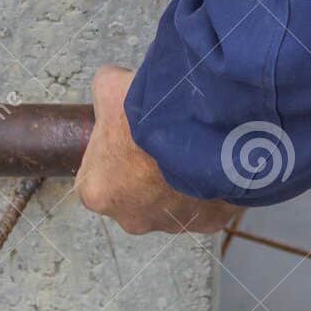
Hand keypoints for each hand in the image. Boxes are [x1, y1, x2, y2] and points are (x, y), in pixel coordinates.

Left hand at [75, 65, 233, 234]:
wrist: (203, 124)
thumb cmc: (149, 113)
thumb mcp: (111, 87)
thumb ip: (103, 93)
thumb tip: (111, 85)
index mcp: (97, 193)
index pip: (98, 176)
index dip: (114, 152)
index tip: (129, 136)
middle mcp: (131, 219)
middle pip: (134, 196)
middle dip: (145, 174)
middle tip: (161, 142)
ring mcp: (170, 225)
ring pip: (171, 203)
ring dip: (178, 183)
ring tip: (190, 150)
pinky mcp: (208, 223)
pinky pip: (207, 206)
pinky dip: (210, 187)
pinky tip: (213, 162)